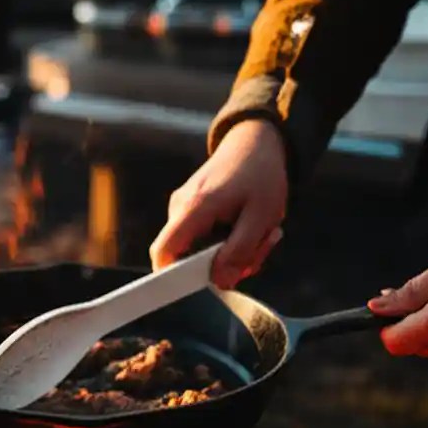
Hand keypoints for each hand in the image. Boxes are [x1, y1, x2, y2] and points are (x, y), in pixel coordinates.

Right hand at [150, 119, 287, 287]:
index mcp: (195, 207)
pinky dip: (227, 242)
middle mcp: (180, 208)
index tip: (196, 287)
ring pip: (196, 250)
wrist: (257, 141)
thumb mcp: (263, 215)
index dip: (170, 277)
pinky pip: (201, 239)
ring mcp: (182, 208)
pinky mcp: (190, 210)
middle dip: (221, 265)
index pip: (164, 251)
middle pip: (184, 257)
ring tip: (258, 233)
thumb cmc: (261, 174)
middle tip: (257, 250)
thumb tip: (220, 281)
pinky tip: (247, 227)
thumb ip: (241, 250)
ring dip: (230, 253)